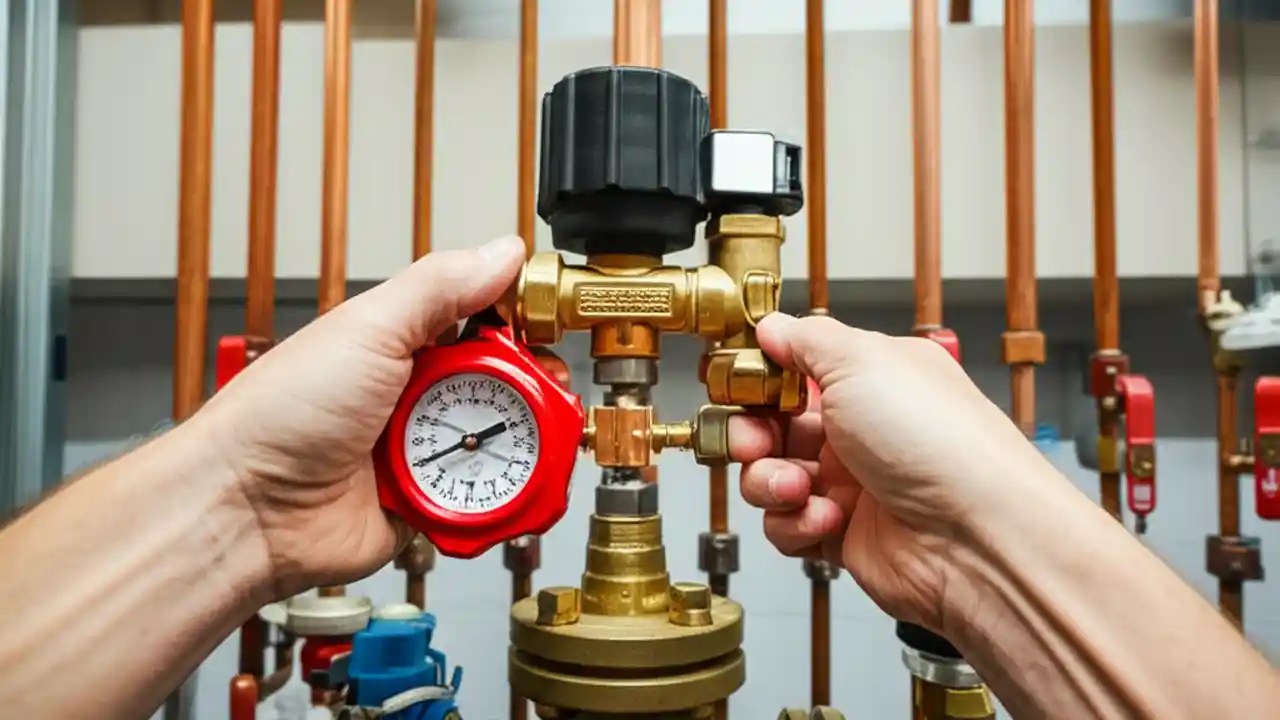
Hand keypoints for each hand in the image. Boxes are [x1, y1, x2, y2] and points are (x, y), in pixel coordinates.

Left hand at [193, 235, 526, 597]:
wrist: (248, 509)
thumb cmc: (283, 414)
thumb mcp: (369, 328)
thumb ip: (440, 287)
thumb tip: (504, 250)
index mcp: (404, 344)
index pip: (485, 321)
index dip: (523, 322)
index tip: (555, 325)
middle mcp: (418, 397)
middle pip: (507, 387)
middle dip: (536, 390)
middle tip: (552, 395)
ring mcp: (425, 454)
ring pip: (504, 447)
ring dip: (526, 448)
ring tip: (538, 445)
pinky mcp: (428, 510)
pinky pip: (486, 506)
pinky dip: (504, 502)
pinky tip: (510, 490)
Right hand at [729, 313, 1046, 630]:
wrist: (976, 536)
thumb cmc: (939, 443)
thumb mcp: (863, 361)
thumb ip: (807, 339)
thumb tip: (773, 325)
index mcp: (870, 379)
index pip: (794, 369)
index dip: (759, 377)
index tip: (736, 381)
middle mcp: (859, 429)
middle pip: (771, 425)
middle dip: (750, 433)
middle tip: (755, 439)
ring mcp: (849, 484)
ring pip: (769, 476)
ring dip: (769, 481)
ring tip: (796, 486)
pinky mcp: (840, 533)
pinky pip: (786, 525)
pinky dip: (795, 523)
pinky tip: (828, 518)